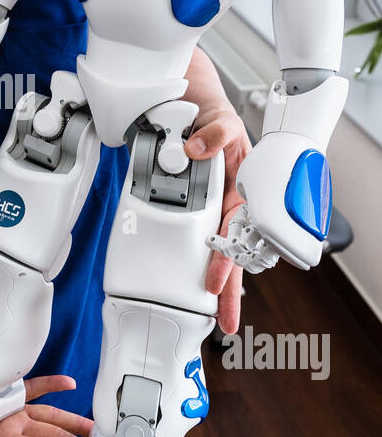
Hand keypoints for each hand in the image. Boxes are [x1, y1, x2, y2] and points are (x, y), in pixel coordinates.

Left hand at [184, 106, 252, 335]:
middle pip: (233, 255)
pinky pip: (194, 242)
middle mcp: (229, 208)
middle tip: (227, 321)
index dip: (229, 260)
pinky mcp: (192, 211)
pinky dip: (195, 265)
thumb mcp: (222, 121)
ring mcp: (210, 212)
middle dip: (231, 290)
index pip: (238, 235)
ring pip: (216, 255)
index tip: (217, 282)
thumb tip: (197, 150)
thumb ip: (215, 134)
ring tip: (215, 318)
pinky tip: (194, 289)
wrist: (193, 114)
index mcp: (243, 194)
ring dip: (217, 286)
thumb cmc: (216, 122)